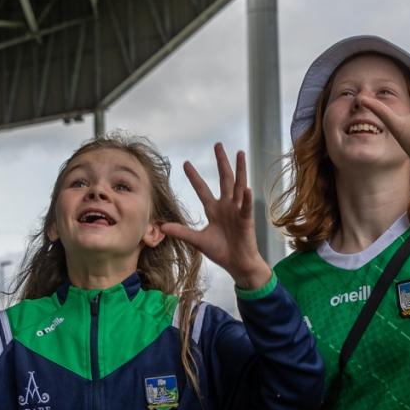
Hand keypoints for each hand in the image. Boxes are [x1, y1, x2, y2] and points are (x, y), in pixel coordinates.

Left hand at [167, 144, 268, 290]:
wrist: (237, 264)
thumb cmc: (221, 251)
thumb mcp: (198, 240)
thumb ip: (182, 232)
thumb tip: (163, 228)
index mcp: (214, 210)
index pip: (202, 189)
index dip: (194, 177)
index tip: (186, 163)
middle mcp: (226, 206)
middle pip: (224, 179)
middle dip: (221, 162)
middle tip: (218, 145)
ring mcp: (237, 211)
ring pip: (238, 186)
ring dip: (240, 170)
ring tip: (240, 153)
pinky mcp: (246, 220)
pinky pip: (245, 207)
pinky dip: (246, 198)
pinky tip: (246, 187)